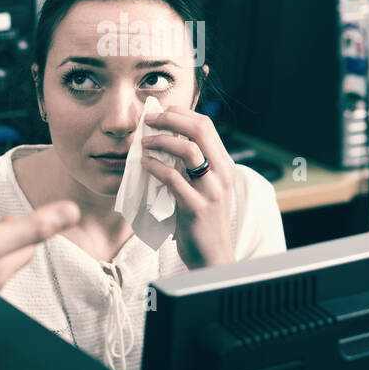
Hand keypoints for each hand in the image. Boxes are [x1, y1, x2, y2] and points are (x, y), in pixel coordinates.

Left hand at [141, 105, 235, 268]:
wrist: (212, 256)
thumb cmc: (203, 220)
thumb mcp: (205, 187)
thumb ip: (193, 166)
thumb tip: (166, 140)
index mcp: (225, 165)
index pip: (206, 126)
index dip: (181, 114)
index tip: (161, 113)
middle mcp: (222, 174)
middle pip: (199, 131)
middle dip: (171, 119)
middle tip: (148, 120)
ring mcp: (211, 191)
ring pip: (188, 151)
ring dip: (162, 141)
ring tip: (144, 143)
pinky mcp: (196, 207)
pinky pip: (173, 178)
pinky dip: (155, 167)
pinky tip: (144, 164)